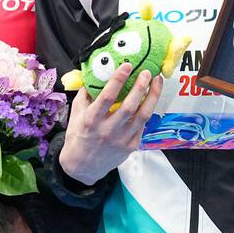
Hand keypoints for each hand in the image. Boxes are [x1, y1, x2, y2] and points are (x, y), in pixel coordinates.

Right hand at [59, 62, 163, 185]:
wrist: (83, 167)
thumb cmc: (78, 137)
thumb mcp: (75, 114)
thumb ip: (85, 95)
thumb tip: (95, 74)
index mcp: (91, 120)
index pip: (107, 97)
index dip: (118, 80)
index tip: (127, 66)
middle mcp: (107, 130)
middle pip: (130, 106)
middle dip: (140, 87)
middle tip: (147, 72)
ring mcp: (121, 139)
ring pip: (143, 116)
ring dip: (152, 97)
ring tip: (157, 82)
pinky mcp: (131, 146)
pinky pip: (142, 125)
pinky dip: (147, 110)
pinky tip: (151, 99)